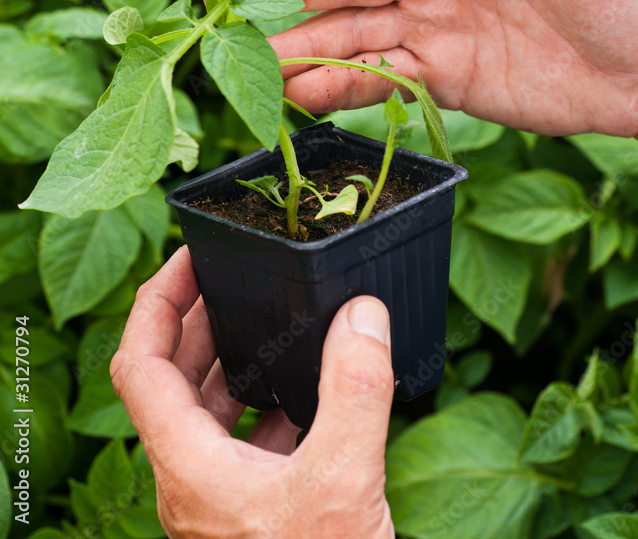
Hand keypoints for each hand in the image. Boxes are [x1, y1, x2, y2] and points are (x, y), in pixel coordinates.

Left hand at [111, 247, 394, 538]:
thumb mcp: (344, 482)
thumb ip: (355, 391)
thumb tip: (362, 313)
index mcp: (188, 465)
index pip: (140, 363)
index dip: (156, 301)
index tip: (189, 259)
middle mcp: (191, 480)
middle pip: (169, 381)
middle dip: (197, 322)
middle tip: (233, 281)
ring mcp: (218, 501)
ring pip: (204, 413)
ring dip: (227, 362)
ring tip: (264, 325)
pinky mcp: (251, 515)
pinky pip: (240, 443)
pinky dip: (261, 405)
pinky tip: (303, 395)